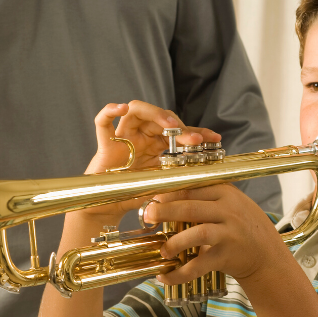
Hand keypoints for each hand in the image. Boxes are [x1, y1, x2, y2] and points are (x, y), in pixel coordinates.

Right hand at [81, 101, 220, 222]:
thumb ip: (179, 178)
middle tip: (195, 140)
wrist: (108, 208)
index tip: (215, 138)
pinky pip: (102, 122)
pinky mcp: (105, 145)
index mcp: (155, 144)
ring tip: (170, 124)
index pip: (178, 132)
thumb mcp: (163, 185)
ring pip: (136, 111)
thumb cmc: (133, 195)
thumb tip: (205, 177)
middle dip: (180, 127)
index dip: (197, 132)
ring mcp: (123, 138)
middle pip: (160, 118)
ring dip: (155, 113)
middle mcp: (140, 136)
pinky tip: (120, 108)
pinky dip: (109, 111)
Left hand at [145, 184, 288, 284]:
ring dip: (174, 242)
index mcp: (226, 193)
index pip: (192, 187)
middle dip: (165, 211)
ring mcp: (229, 234)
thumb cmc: (243, 226)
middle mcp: (229, 211)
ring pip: (197, 234)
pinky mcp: (227, 256)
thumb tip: (163, 198)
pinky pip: (199, 265)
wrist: (267, 255)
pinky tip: (164, 277)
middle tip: (147, 216)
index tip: (152, 198)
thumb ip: (205, 197)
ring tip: (162, 251)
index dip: (169, 193)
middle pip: (191, 207)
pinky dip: (179, 273)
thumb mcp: (230, 203)